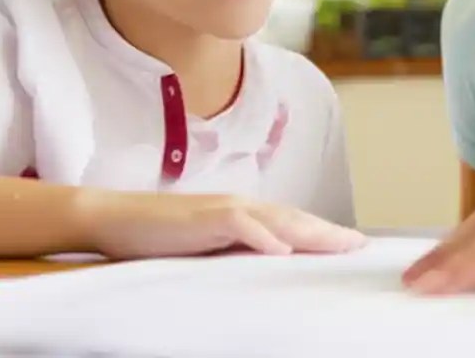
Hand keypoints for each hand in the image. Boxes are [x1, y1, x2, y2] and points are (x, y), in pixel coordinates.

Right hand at [73, 190, 367, 258]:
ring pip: (275, 218)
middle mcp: (239, 207)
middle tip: (359, 245)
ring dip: (309, 231)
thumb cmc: (157, 236)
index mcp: (241, 215)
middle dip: (328, 232)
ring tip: (338, 244)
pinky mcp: (203, 218)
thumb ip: (234, 253)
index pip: (290, 223)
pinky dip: (262, 237)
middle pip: (293, 219)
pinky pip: (239, 225)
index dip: (322, 232)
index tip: (350, 245)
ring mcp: (223, 210)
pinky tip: (282, 250)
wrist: (115, 218)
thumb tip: (265, 266)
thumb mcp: (204, 248)